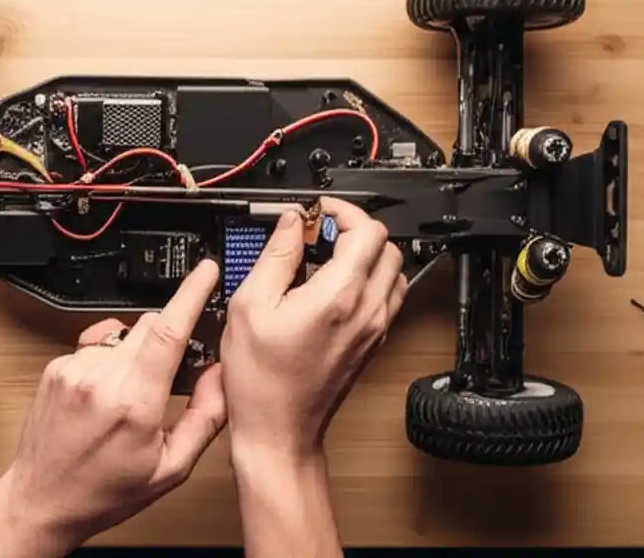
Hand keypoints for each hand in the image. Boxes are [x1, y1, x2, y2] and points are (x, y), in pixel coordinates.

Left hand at [0, 260, 226, 557]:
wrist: (42, 501)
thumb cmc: (104, 492)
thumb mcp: (171, 468)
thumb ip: (207, 417)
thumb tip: (223, 376)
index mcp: (134, 404)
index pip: (168, 332)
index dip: (191, 294)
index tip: (205, 272)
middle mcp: (100, 380)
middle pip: (150, 325)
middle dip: (169, 337)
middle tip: (172, 374)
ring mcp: (73, 370)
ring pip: (124, 333)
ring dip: (138, 351)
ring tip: (131, 395)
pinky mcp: (56, 367)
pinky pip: (97, 344)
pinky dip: (111, 359)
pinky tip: (107, 392)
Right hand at [222, 198, 404, 459]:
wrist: (279, 432)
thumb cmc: (260, 381)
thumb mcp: (249, 306)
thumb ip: (276, 256)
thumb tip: (290, 222)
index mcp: (337, 296)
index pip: (365, 230)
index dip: (340, 211)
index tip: (315, 213)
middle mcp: (366, 311)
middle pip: (385, 245)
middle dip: (354, 229)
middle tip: (318, 233)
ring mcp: (375, 328)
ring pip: (393, 270)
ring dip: (365, 254)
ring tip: (326, 258)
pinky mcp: (373, 342)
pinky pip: (387, 296)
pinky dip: (368, 280)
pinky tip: (333, 287)